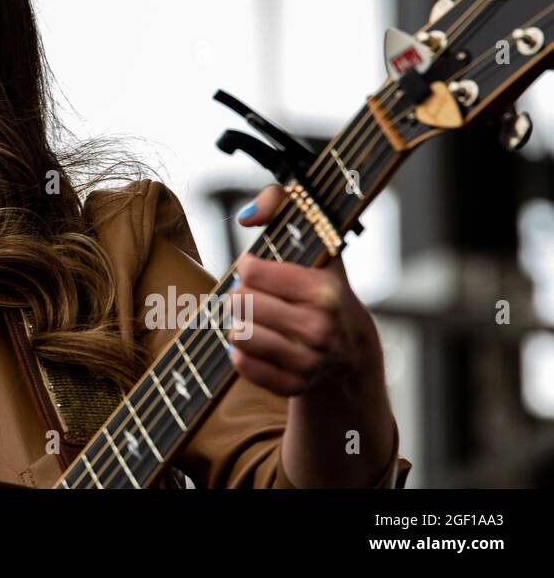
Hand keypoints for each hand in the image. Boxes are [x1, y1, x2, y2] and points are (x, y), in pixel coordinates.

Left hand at [225, 184, 382, 397]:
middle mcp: (319, 329)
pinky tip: (257, 342)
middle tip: (255, 296)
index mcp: (325, 291)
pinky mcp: (293, 385)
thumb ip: (281, 203)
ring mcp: (308, 362)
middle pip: (239, 302)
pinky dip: (241, 352)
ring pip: (237, 334)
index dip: (249, 267)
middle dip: (240, 294)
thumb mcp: (314, 239)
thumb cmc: (322, 286)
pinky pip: (242, 365)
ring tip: (256, 317)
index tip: (257, 269)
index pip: (252, 271)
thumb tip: (248, 216)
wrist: (350, 350)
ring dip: (239, 322)